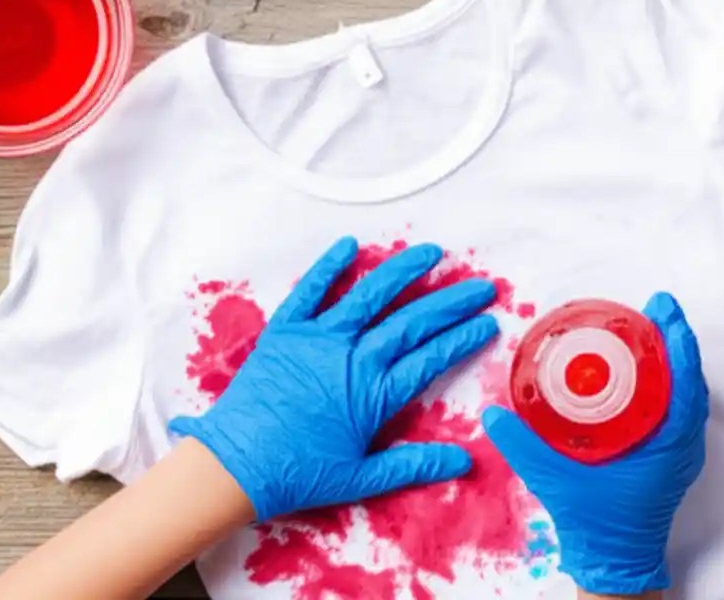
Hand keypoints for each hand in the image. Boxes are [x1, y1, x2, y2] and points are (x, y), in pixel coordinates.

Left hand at [170, 237, 499, 521]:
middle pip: (412, 321)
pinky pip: (310, 292)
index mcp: (375, 393)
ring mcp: (318, 339)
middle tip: (481, 285)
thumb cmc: (298, 474)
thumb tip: (465, 463)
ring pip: (369, 295)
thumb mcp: (362, 479)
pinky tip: (349, 244)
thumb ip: (414, 465)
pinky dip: (329, 266)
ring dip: (402, 270)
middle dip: (450, 301)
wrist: (236, 466)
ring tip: (430, 252)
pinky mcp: (285, 332)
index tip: (488, 321)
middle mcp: (352, 358)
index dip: (463, 338)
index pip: (431, 357)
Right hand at [482, 293, 707, 595]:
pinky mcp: (668, 457)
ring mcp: (678, 452)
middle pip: (688, 379)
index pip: (684, 382)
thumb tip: (494, 410)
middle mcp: (681, 445)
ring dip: (671, 359)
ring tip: (646, 330)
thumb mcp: (553, 479)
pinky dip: (665, 381)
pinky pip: (674, 408)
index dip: (676, 340)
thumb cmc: (595, 524)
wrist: (612, 562)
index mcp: (668, 445)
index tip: (662, 308)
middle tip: (650, 309)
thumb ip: (521, 444)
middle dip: (672, 340)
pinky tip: (640, 370)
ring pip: (684, 394)